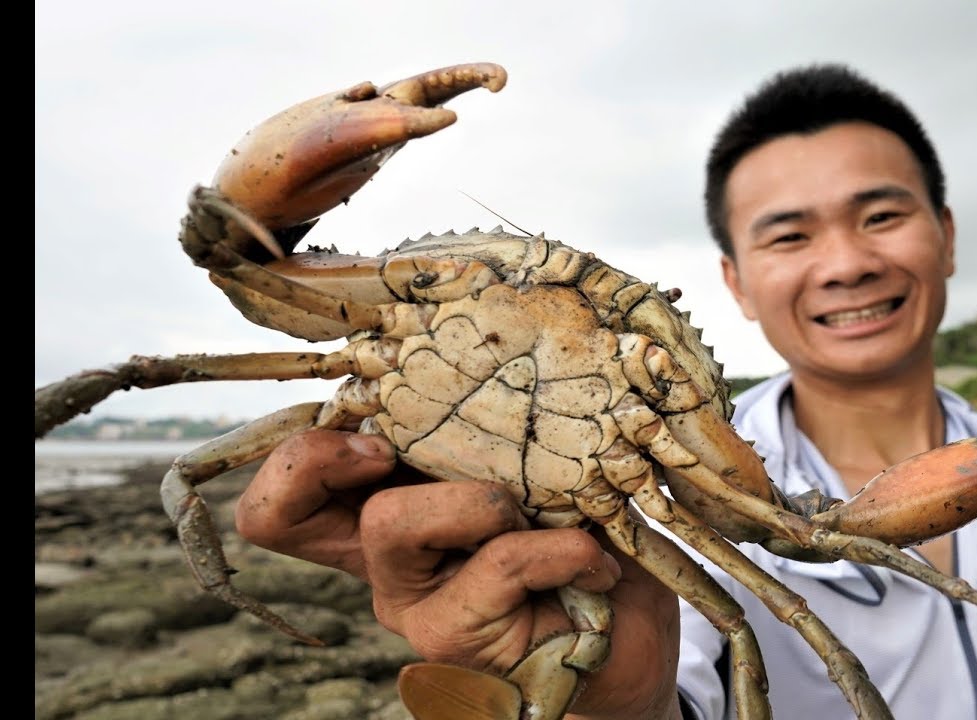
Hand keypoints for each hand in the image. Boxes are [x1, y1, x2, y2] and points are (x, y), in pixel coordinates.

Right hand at [235, 429, 683, 719]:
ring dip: (482, 498)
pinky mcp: (453, 639)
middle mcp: (381, 559)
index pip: (285, 488)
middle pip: (278, 514)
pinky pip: (497, 560)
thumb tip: (497, 358)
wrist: (633, 639)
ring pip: (390, 521)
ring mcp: (409, 604)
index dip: (299, 454)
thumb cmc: (585, 537)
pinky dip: (561, 547)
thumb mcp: (535, 464)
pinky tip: (596, 565)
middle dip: (327, 457)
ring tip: (541, 515)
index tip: (377, 433)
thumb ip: (496, 427)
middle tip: (395, 452)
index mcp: (386, 503)